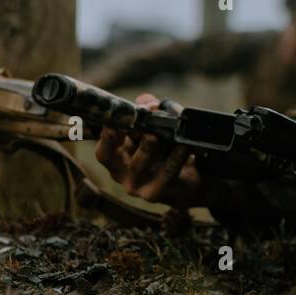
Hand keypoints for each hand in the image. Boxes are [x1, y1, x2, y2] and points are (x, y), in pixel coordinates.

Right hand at [93, 93, 218, 207]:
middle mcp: (122, 174)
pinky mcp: (158, 193)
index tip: (115, 120)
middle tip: (138, 124)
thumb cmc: (169, 153)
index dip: (105, 135)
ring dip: (149, 146)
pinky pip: (166, 174)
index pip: (102, 150)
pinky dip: (175, 158)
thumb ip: (151, 113)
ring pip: (138, 165)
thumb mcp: (158, 130)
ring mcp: (138, 186)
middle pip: (111, 158)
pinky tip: (183, 147)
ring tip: (159, 134)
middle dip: (124, 138)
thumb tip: (147, 101)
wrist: (193, 181)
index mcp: (117, 159)